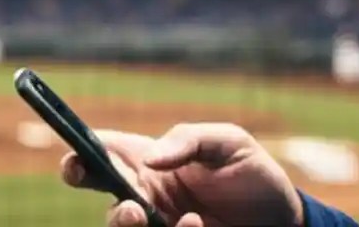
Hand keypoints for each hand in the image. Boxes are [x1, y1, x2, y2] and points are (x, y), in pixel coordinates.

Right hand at [59, 122, 305, 226]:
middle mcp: (145, 194)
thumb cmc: (252, 173)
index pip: (102, 153)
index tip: (74, 162)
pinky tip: (194, 224)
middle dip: (97, 196)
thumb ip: (188, 140)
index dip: (78, 156)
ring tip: (144, 215)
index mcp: (149, 160)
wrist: (284, 220)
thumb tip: (149, 158)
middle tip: (125, 202)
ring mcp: (158, 224)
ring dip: (124, 222)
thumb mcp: (229, 142)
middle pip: (100, 194)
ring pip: (120, 225)